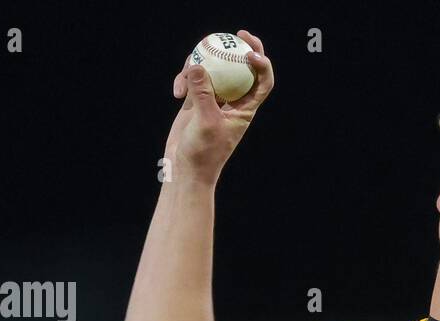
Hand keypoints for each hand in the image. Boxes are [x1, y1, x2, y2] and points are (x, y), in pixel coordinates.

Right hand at [164, 30, 275, 186]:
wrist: (186, 169)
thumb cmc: (202, 153)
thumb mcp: (205, 123)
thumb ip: (203, 94)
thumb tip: (199, 65)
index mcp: (245, 109)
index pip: (262, 83)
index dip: (263, 65)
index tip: (251, 53)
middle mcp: (232, 101)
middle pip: (242, 69)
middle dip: (242, 48)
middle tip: (237, 33)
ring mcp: (213, 99)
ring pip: (214, 68)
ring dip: (201, 64)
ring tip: (187, 75)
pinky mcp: (195, 100)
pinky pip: (193, 78)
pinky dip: (185, 78)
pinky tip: (176, 91)